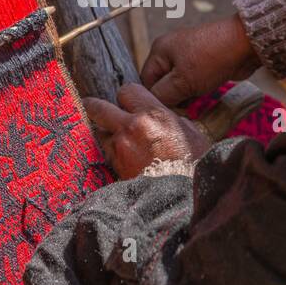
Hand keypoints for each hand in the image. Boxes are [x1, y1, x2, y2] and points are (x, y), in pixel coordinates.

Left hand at [84, 84, 210, 178]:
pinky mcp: (115, 166)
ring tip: (115, 138)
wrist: (182, 194)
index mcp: (152, 113)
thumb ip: (169, 118)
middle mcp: (131, 126)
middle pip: (99, 108)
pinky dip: (110, 152)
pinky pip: (105, 152)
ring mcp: (120, 147)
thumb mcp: (189, 132)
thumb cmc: (192, 162)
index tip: (127, 101)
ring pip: (99, 132)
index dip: (127, 96)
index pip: (127, 90)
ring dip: (104, 133)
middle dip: (95, 107)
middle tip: (93, 107)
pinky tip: (120, 155)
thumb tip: (162, 116)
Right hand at [139, 14, 260, 106]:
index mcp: (159, 50)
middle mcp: (170, 52)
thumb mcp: (182, 81)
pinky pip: (191, 83)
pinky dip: (193, 93)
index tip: (164, 113)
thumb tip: (151, 106)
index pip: (145, 80)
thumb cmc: (212, 59)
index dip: (153, 98)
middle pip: (161, 83)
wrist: (245, 45)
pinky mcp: (202, 64)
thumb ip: (162, 95)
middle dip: (169, 99)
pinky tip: (199, 100)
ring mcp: (187, 57)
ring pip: (177, 85)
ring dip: (183, 97)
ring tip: (191, 106)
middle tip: (179, 112)